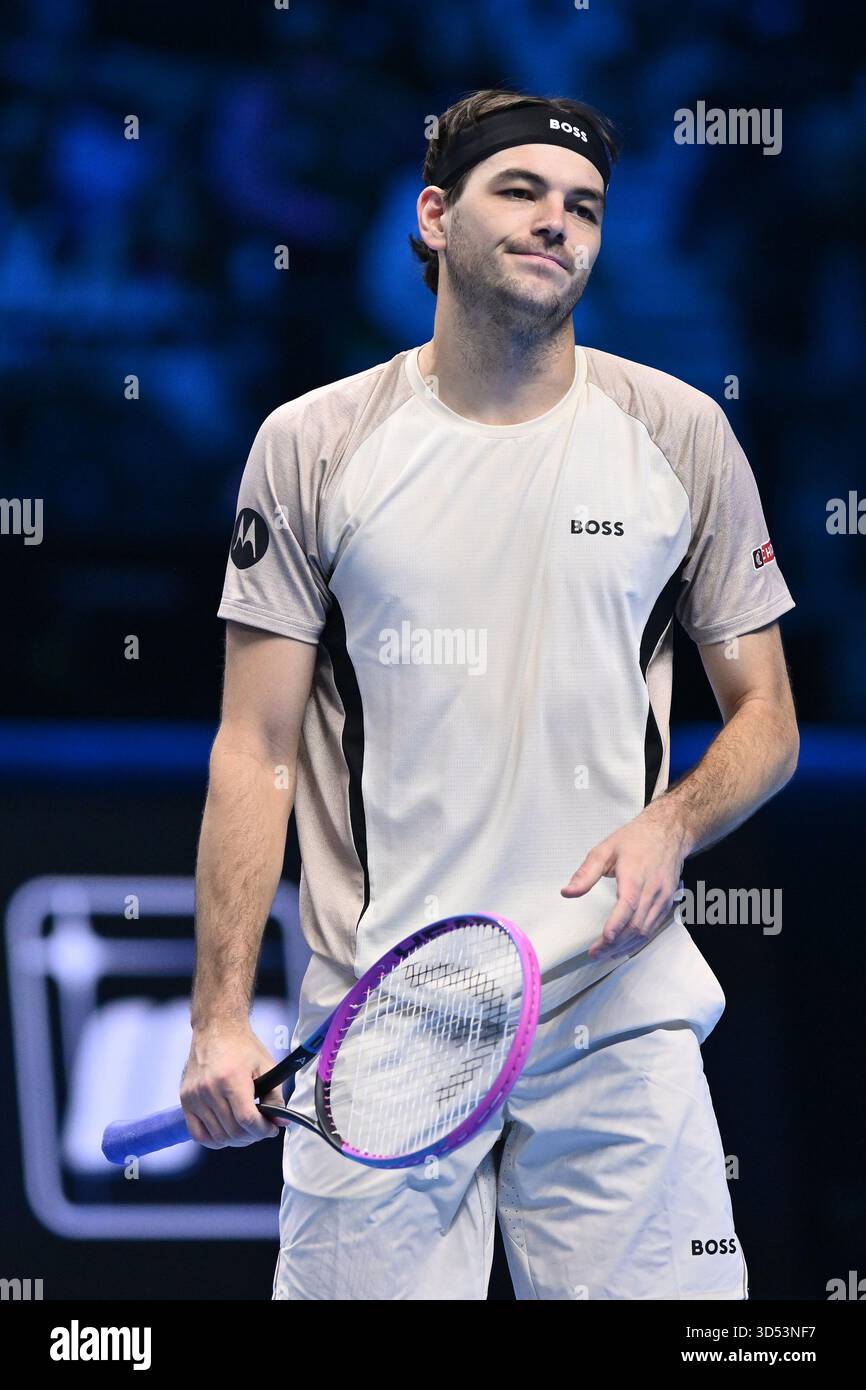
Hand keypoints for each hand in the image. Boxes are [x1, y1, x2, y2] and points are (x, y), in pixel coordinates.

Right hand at [180, 1023, 285, 1149]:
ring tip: (246, 1130)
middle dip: (253, 1136)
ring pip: (217, 1136)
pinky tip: (227, 1133)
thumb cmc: (243, 1046)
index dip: (263, 1130)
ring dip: (236, 1140)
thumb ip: (275, 1097)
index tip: (272, 1129)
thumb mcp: (266, 1066)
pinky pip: (198, 1134)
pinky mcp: (185, 1100)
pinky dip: (214, 1140)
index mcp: (231, 1079)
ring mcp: (195, 1096)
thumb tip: (281, 1122)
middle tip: (262, 1130)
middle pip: (233, 1131)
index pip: (247, 1119)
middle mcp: (209, 1089)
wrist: (216, 1029)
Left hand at [561, 804, 688, 961]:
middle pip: (636, 924)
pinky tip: (624, 946)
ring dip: (626, 946)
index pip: (628, 904)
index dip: (617, 924)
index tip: (605, 938)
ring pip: (646, 930)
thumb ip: (586, 873)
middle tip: (595, 953)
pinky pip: (653, 927)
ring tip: (605, 954)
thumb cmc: (637, 839)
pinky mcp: (667, 902)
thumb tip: (568, 892)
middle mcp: (652, 889)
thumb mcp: (605, 849)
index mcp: (635, 875)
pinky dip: (638, 940)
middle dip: (615, 943)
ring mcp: (663, 897)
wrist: (669, 832)